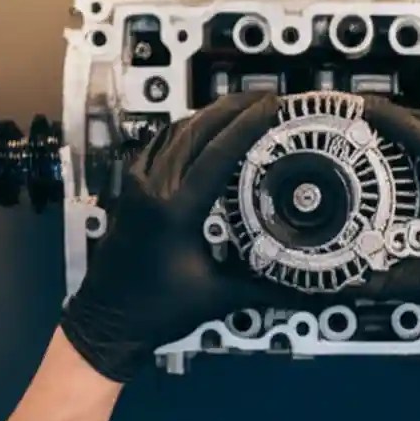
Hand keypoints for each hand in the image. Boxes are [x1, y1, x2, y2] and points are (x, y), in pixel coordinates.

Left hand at [60, 92, 292, 381]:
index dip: (247, 125)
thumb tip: (312, 296)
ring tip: (239, 108)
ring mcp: (136, 186)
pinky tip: (201, 129)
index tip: (271, 106)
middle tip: (263, 98)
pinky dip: (183, 131)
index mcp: (176, 212)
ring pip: (173, 133)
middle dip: (231, 109)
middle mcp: (152, 190)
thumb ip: (270, 292)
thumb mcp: (219, 298)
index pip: (217, 153)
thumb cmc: (157, 311)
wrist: (107, 322)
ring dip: (207, 116)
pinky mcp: (128, 190)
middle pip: (195, 131)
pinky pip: (156, 146)